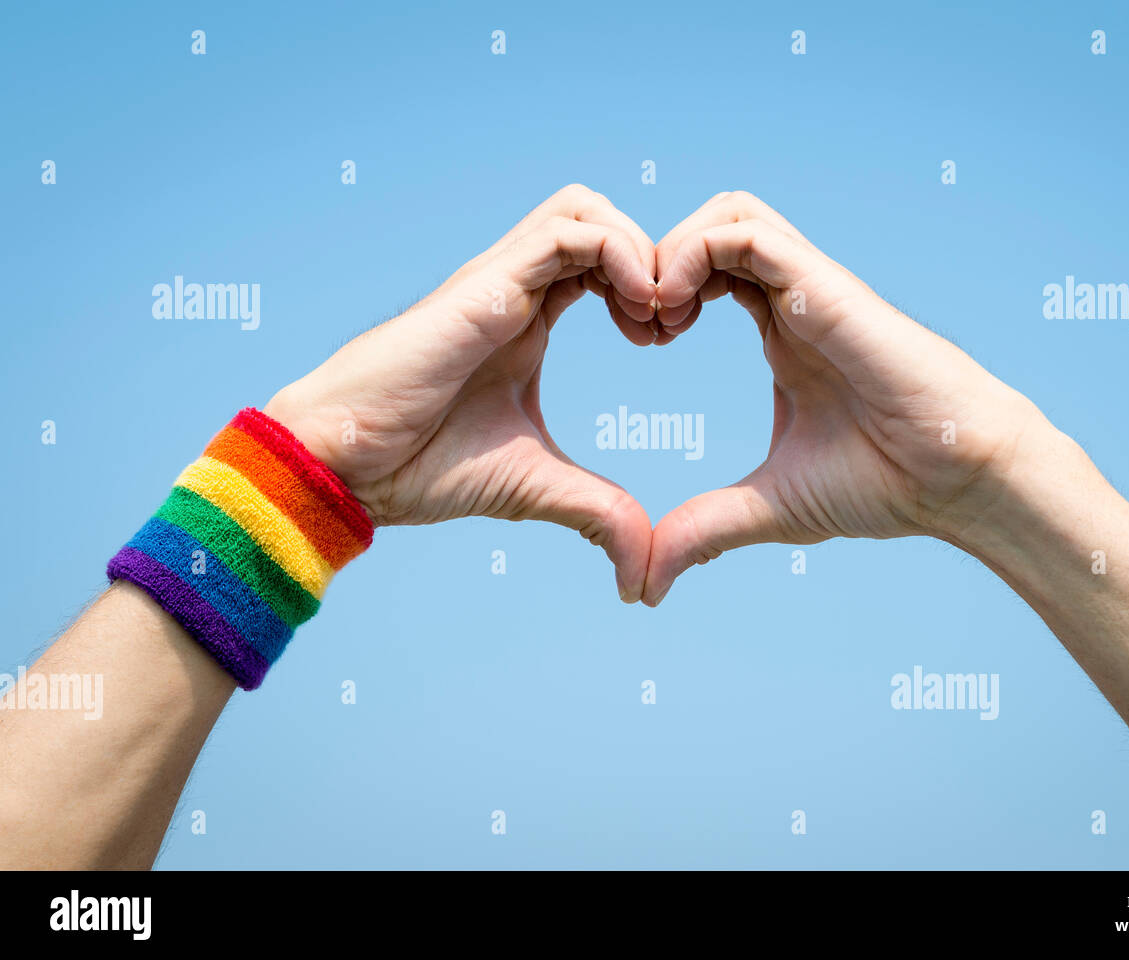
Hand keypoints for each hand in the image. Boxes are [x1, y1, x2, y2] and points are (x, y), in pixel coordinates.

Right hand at [264, 185, 659, 601]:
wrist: (344, 465)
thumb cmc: (421, 467)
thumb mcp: (535, 486)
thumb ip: (596, 513)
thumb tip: (642, 573)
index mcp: (527, 317)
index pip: (601, 264)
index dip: (647, 286)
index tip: (667, 338)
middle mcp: (514, 288)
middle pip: (599, 220)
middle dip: (651, 257)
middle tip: (671, 323)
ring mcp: (498, 280)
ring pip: (586, 208)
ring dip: (637, 248)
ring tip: (653, 314)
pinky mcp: (485, 286)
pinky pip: (567, 233)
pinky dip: (617, 254)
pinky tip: (635, 311)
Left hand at [644, 191, 1046, 604]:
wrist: (960, 478)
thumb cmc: (886, 483)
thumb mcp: (769, 507)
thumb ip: (705, 529)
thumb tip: (646, 582)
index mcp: (781, 330)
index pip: (706, 273)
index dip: (657, 293)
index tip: (639, 343)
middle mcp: (792, 298)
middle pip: (709, 229)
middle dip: (654, 261)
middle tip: (637, 326)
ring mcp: (809, 287)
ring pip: (726, 211)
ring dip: (671, 248)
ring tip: (655, 315)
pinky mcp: (824, 286)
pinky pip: (747, 233)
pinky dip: (694, 253)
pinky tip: (675, 310)